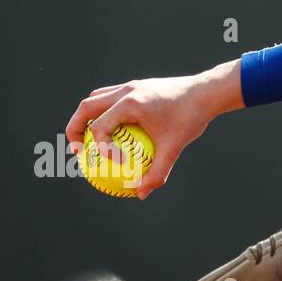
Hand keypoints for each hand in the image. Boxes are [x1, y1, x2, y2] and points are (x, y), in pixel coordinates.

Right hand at [65, 60, 241, 198]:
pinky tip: (113, 134)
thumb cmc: (191, 118)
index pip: (101, 126)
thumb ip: (158, 172)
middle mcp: (125, 91)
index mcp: (131, 103)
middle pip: (86, 107)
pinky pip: (111, 99)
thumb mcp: (174, 147)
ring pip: (95, 99)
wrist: (206, 92)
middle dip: (75, 130)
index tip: (116, 164)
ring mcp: (129, 86)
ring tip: (88, 142)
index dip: (101, 149)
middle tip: (78, 153)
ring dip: (87, 119)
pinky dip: (104, 114)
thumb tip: (141, 194)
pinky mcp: (135, 86)